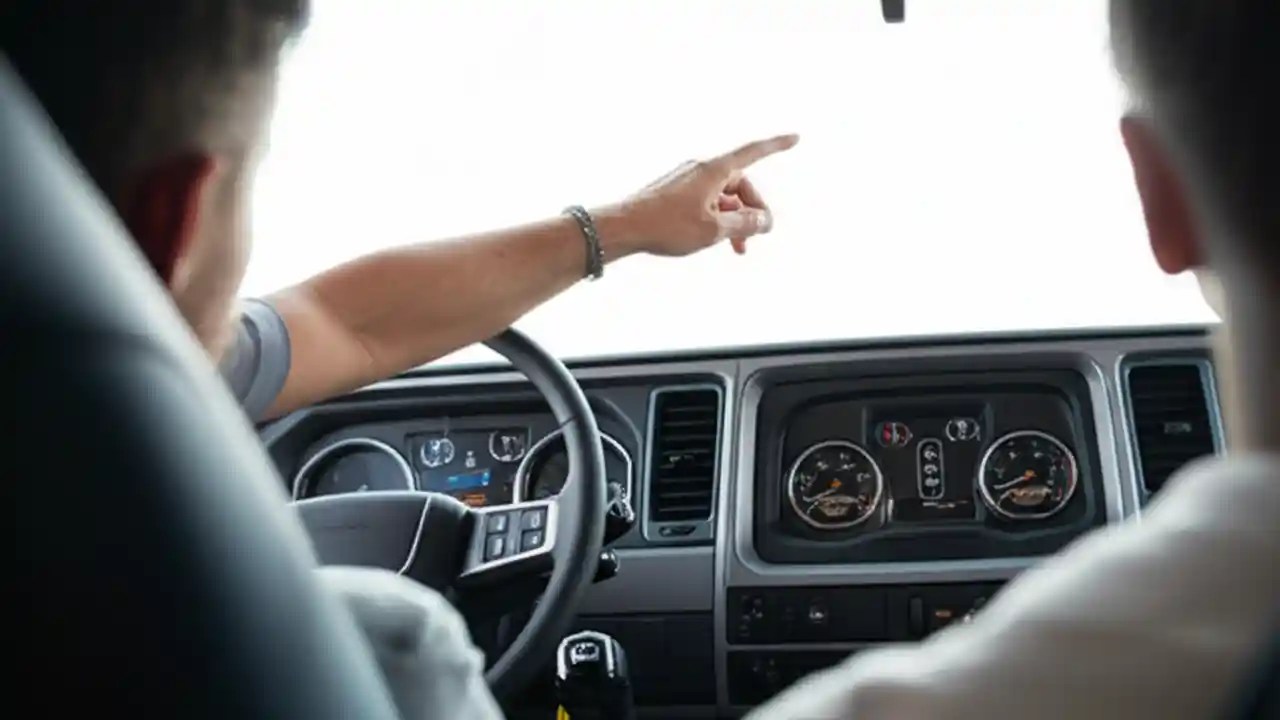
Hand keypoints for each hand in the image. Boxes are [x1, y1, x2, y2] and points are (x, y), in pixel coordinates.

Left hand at [597, 134, 798, 258]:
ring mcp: (687, 180)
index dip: (776, 146)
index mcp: (713, 170)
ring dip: (735, 219)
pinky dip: (718, 218)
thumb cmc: (666, 226)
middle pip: (740, 185)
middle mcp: (701, 169)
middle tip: (756, 237)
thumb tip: (765, 220)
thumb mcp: (714, 229)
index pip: (753, 153)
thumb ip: (745, 223)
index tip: (796, 138)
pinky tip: (716, 240)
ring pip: (724, 197)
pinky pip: (707, 202)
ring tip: (739, 248)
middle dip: (752, 210)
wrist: (623, 228)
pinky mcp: (675, 193)